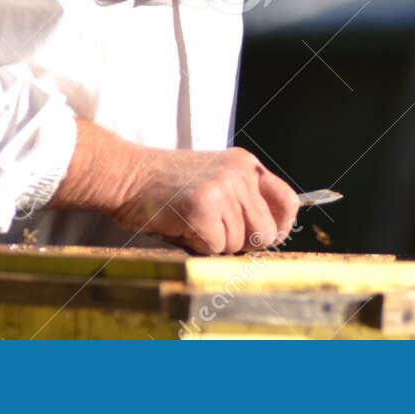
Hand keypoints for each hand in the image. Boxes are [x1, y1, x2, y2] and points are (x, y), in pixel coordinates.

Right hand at [51, 121, 299, 253]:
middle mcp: (240, 174)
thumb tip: (267, 238)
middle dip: (242, 244)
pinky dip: (197, 247)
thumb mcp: (214, 178)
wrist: (125, 175)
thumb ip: (242, 199)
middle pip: (265, 233)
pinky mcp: (203, 210)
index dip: (279, 227)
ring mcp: (222, 190)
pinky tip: (180, 227)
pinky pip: (215, 249)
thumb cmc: (165, 185)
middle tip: (213, 233)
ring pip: (238, 244)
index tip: (264, 238)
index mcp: (246, 164)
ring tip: (190, 223)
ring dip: (215, 245)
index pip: (288, 202)